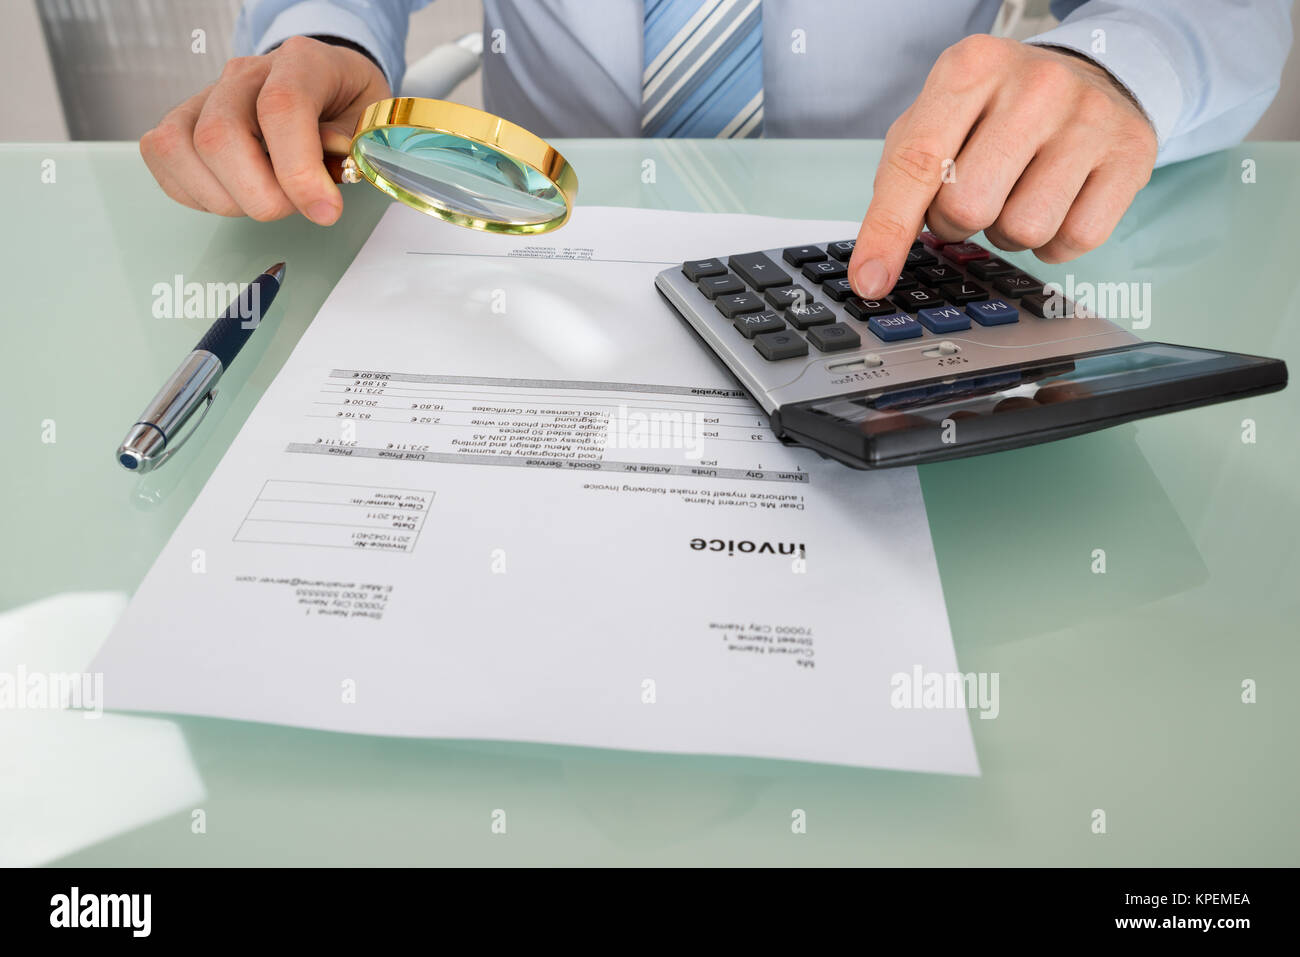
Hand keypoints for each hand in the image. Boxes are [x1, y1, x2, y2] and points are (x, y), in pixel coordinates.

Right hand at [139, 36, 390, 224]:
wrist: (326, 84)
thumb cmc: (348, 106)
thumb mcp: (372, 122)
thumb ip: (354, 148)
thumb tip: (324, 177)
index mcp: (300, 62)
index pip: (281, 108)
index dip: (299, 172)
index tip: (324, 211)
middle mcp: (244, 73)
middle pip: (220, 136)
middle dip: (260, 195)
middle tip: (296, 208)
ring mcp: (206, 94)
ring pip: (181, 149)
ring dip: (227, 199)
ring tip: (267, 198)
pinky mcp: (181, 120)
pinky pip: (164, 160)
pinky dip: (199, 194)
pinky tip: (237, 194)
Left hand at [849, 36, 1157, 298]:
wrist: (1090, 76)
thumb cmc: (996, 110)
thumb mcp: (936, 121)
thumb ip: (900, 184)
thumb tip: (873, 268)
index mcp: (970, 68)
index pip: (916, 164)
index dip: (887, 232)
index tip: (871, 280)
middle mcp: (1035, 85)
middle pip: (969, 207)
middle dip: (957, 222)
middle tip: (971, 197)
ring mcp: (1089, 118)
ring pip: (1024, 229)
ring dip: (1007, 233)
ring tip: (1016, 194)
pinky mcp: (1131, 154)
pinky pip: (1075, 240)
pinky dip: (1054, 243)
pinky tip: (1055, 204)